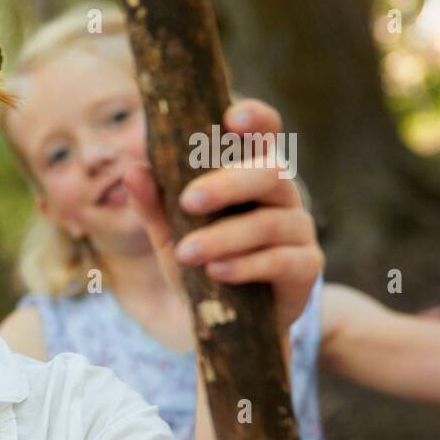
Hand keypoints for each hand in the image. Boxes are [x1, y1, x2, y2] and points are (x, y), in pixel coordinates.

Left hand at [121, 99, 322, 337]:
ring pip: (270, 222)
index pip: (265, 134)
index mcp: (251, 175)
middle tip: (188, 201)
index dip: (257, 119)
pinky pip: (281, 260)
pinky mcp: (307, 267)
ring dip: (224, 237)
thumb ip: (154, 205)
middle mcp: (282, 196)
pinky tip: (217, 272)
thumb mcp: (170, 235)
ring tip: (187, 253)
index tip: (231, 116)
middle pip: (271, 172)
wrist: (229, 323)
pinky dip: (245, 265)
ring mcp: (299, 230)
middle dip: (228, 183)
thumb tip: (132, 170)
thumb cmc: (202, 263)